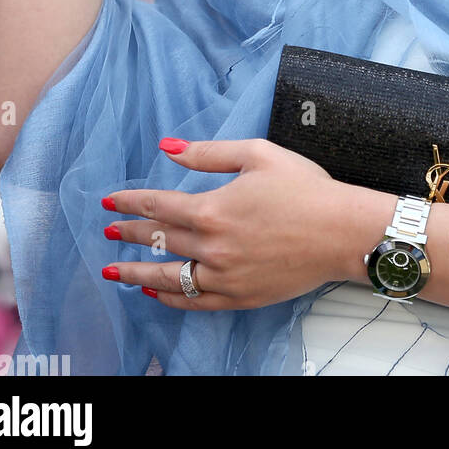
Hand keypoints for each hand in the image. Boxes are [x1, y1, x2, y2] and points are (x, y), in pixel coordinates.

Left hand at [99, 138, 346, 309]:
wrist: (341, 231)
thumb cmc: (305, 188)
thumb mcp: (257, 154)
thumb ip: (208, 153)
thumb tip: (169, 147)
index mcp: (212, 208)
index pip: (157, 206)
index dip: (130, 202)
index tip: (110, 201)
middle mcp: (211, 246)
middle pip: (157, 240)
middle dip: (128, 234)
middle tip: (107, 233)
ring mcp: (223, 276)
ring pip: (168, 276)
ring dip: (136, 272)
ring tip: (114, 271)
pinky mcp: (239, 297)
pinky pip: (194, 301)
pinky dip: (169, 297)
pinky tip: (156, 292)